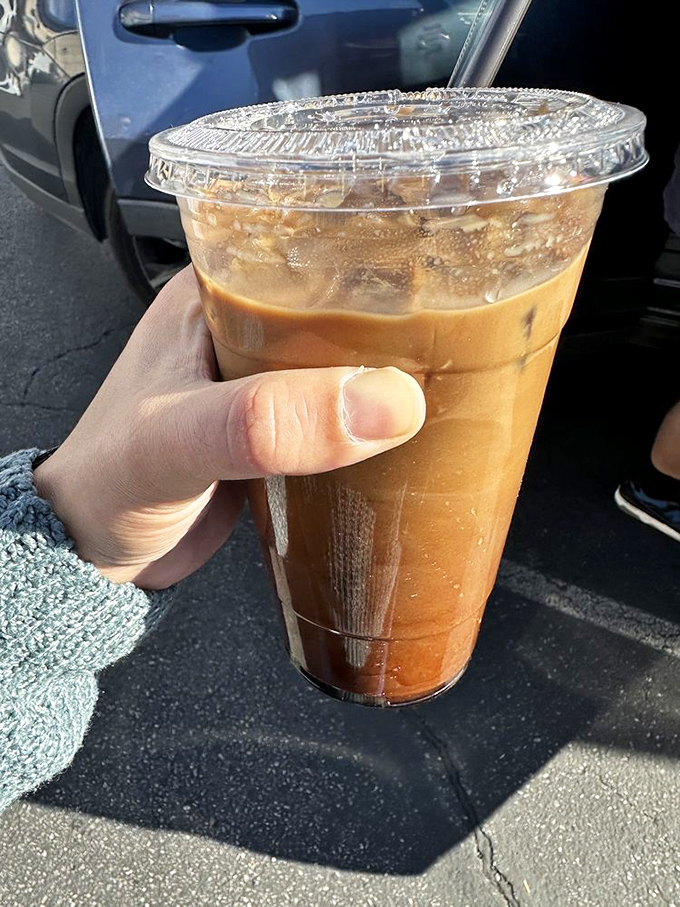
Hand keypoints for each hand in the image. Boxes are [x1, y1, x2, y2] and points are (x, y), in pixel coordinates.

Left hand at [34, 267, 425, 589]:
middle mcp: (243, 325)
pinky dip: (371, 424)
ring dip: (390, 374)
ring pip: (346, 362)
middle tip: (472, 327)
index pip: (311, 249)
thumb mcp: (179, 440)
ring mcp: (264, 381)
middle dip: (401, 317)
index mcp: (215, 291)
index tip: (450, 273)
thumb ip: (265, 421)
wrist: (96, 553)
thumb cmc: (110, 484)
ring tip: (460, 374)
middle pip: (342, 305)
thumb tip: (385, 405)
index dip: (378, 256)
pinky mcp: (278, 431)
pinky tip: (412, 432)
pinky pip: (338, 414)